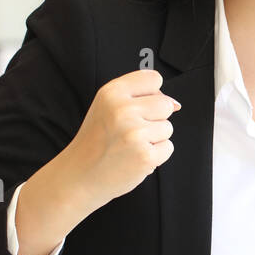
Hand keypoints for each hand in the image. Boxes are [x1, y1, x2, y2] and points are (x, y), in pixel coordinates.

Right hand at [62, 69, 179, 208]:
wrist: (79, 176)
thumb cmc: (96, 142)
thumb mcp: (106, 107)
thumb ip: (138, 97)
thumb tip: (175, 103)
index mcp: (111, 93)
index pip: (153, 79)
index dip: (152, 94)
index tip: (139, 108)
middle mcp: (122, 110)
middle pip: (165, 104)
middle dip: (155, 118)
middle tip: (131, 131)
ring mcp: (134, 133)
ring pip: (168, 127)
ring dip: (154, 139)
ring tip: (130, 146)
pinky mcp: (145, 155)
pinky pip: (168, 147)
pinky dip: (156, 155)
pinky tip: (134, 157)